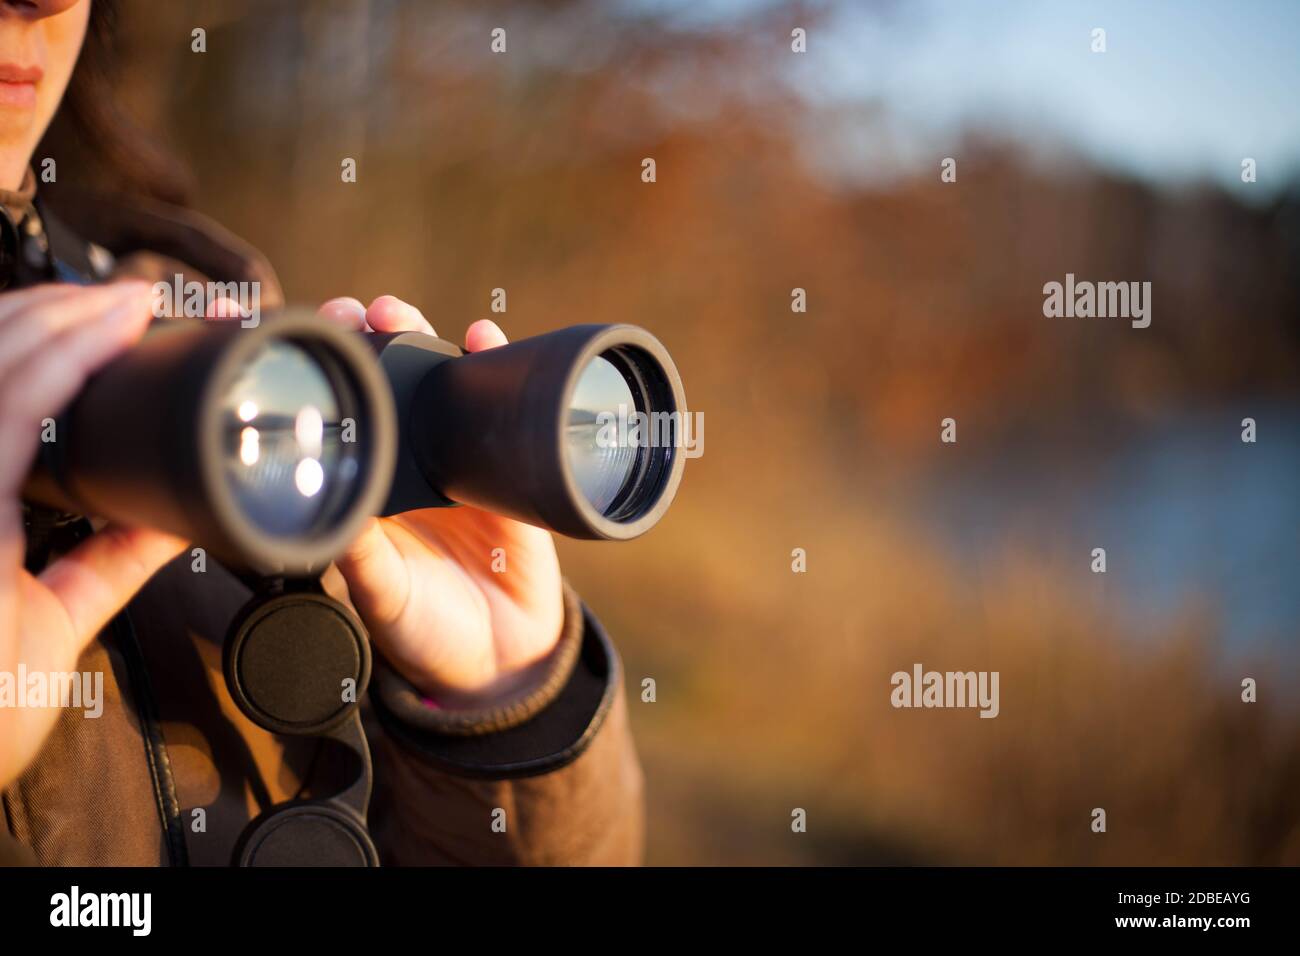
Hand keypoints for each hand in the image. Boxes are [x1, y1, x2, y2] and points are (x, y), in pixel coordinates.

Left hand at [0, 283, 185, 787]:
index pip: (20, 384)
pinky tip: (40, 374)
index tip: (137, 308)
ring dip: (23, 329)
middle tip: (123, 299)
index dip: (83, 333)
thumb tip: (183, 513)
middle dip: (54, 309)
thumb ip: (115, 563)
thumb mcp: (54, 636)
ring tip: (83, 315)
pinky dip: (9, 380)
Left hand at [315, 296, 564, 708]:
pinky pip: (502, 405)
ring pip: (438, 382)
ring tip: (400, 312)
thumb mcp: (381, 595)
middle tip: (351, 313)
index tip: (301, 343)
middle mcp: (407, 463)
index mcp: (365, 488)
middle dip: (366, 337)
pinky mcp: (505, 465)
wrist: (501, 658)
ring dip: (423, 336)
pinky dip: (495, 362)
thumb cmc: (425, 629)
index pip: (338, 416)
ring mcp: (457, 458)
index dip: (321, 377)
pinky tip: (484, 337)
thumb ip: (360, 556)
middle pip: (386, 383)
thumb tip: (334, 503)